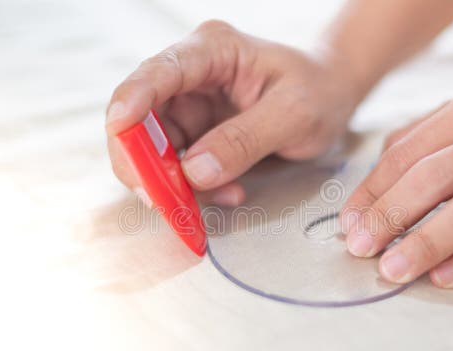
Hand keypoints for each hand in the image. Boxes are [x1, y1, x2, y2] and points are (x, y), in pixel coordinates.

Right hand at [106, 20, 360, 205]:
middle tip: (163, 199)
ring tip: (224, 196)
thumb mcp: (294, 114)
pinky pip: (176, 167)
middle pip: (140, 117)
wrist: (332, 95)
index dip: (131, 100)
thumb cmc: (319, 91)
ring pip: (153, 150)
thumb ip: (245, 140)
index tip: (119, 129)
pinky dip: (195, 188)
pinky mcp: (194, 133)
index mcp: (213, 50)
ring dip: (174, 183)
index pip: (159, 71)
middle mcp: (190, 75)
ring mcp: (189, 105)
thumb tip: (193, 172)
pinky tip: (231, 193)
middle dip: (144, 161)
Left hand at [340, 82, 452, 287]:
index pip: (408, 152)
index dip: (372, 191)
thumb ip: (429, 137)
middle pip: (433, 179)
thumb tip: (376, 181)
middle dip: (388, 216)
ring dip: (425, 242)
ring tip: (391, 269)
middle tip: (359, 248)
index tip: (349, 223)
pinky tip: (443, 277)